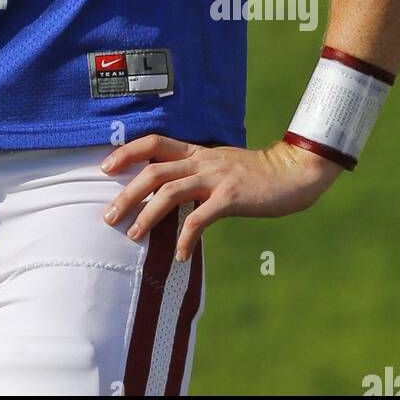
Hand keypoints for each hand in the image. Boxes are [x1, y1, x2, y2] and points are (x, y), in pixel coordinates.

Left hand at [100, 134, 342, 260]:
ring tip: (132, 235)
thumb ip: (196, 172)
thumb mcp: (220, 165)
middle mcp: (202, 162)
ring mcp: (216, 178)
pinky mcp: (231, 198)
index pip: (154, 143)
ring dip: (147, 215)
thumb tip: (168, 188)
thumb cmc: (256, 174)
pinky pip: (200, 219)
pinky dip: (185, 238)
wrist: (294, 171)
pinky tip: (180, 256)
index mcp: (197, 152)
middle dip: (127, 193)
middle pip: (153, 171)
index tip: (105, 167)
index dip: (127, 152)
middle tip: (108, 216)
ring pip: (170, 192)